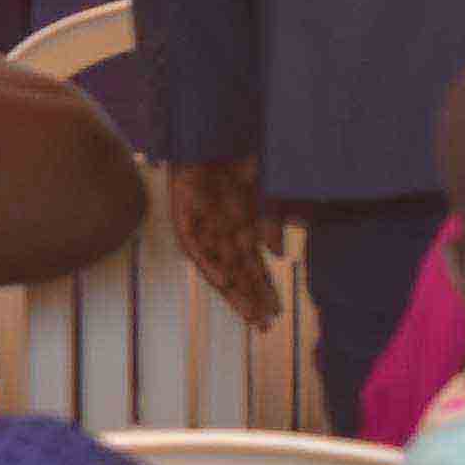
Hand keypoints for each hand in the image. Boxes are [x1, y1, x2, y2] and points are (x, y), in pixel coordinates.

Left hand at [167, 153, 282, 322]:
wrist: (211, 137)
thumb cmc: (234, 165)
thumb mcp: (262, 195)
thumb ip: (270, 224)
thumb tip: (279, 254)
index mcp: (238, 233)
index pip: (252, 271)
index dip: (264, 292)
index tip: (276, 314)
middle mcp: (220, 236)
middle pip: (238, 276)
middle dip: (251, 302)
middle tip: (264, 327)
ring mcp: (202, 228)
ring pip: (219, 268)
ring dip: (233, 291)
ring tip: (247, 314)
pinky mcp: (184, 218)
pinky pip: (195, 246)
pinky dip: (209, 263)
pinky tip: (223, 280)